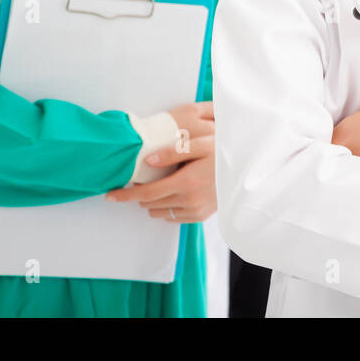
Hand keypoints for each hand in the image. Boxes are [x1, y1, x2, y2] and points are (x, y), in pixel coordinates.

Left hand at [106, 101, 215, 221]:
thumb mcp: (204, 143)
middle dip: (139, 195)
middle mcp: (190, 200)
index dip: (126, 195)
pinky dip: (168, 208)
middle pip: (151, 204)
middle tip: (136, 182)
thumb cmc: (226, 151)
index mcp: (187, 182)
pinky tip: (172, 194)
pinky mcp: (202, 215)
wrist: (249, 169)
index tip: (110, 196)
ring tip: (157, 186)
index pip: (146, 194)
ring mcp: (197, 210)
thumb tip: (149, 161)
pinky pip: (175, 217)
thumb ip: (175, 150)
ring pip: (161, 212)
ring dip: (153, 202)